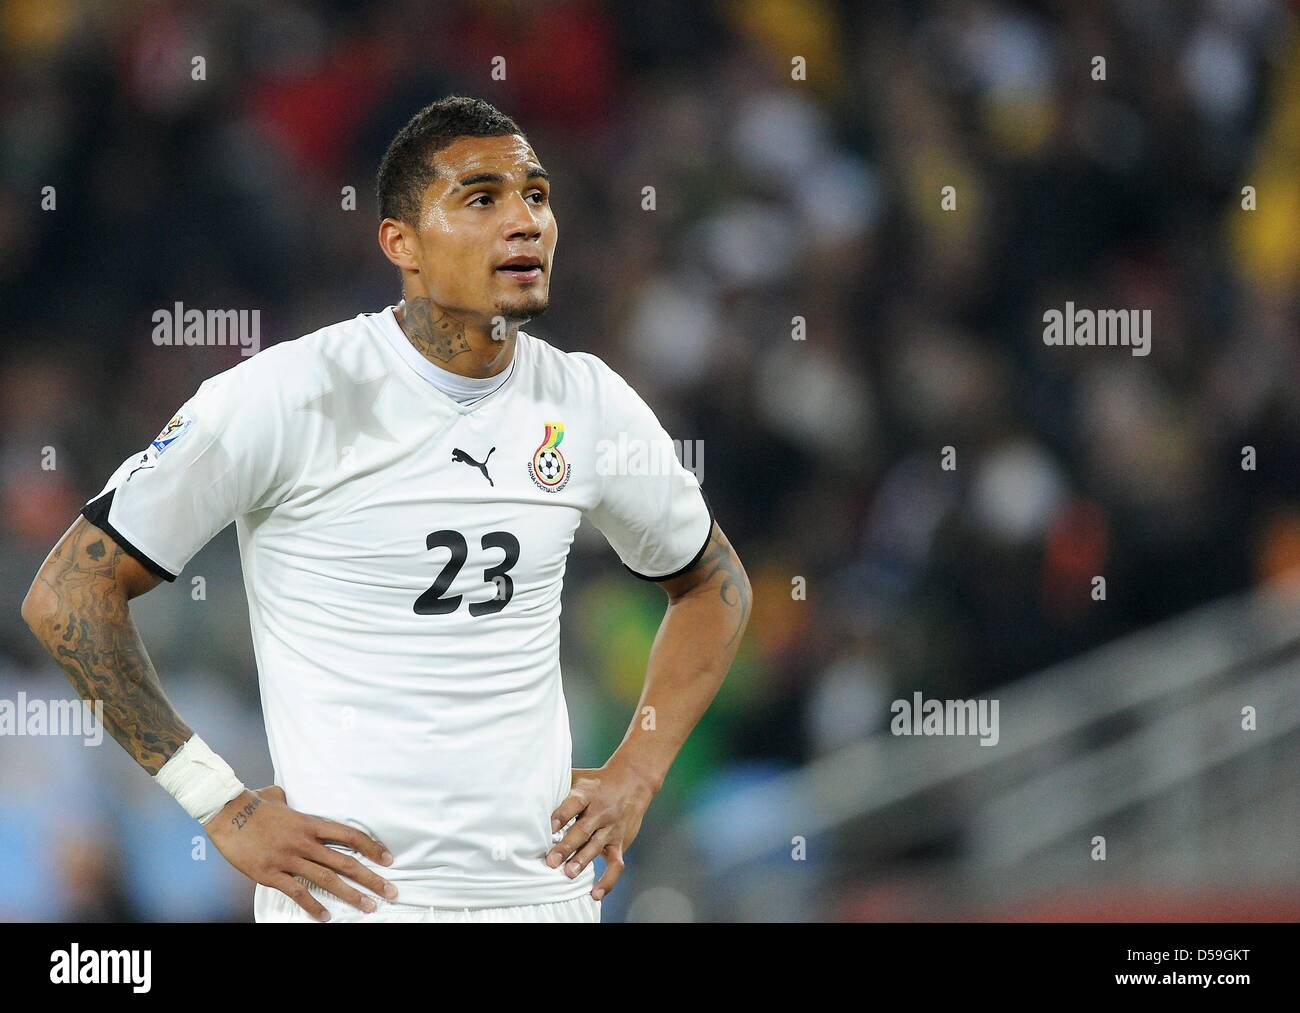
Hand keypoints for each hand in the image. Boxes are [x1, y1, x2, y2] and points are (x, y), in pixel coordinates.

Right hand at [205, 785, 396, 921]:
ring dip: (351, 894)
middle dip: (371, 878)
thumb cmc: (252, 803)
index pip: (349, 836)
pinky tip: (325, 917)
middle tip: (391, 891)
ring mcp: (289, 858)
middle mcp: (305, 842)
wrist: (226, 812)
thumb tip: (286, 797)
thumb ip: (288, 800)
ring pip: (327, 879)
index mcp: (310, 823)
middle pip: (345, 861)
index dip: (372, 848)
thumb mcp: (277, 796)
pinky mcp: (271, 873)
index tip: (388, 860)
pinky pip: (297, 892)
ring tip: (369, 906)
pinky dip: (312, 906)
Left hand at [546, 763, 655, 900]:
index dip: (562, 814)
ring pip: (597, 846)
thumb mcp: (580, 778)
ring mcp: (611, 828)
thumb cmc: (598, 782)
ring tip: (568, 874)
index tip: (549, 826)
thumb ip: (559, 786)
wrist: (633, 780)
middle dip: (567, 846)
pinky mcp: (620, 842)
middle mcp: (600, 811)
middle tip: (552, 861)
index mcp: (588, 793)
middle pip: (583, 829)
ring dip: (582, 861)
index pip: (575, 803)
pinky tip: (595, 894)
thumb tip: (529, 792)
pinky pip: (615, 864)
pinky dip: (608, 880)